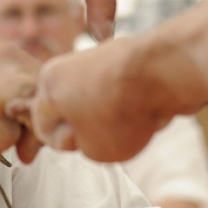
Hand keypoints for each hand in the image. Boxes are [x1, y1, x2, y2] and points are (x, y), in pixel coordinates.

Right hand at [0, 43, 41, 168]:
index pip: (45, 93)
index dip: (41, 115)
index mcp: (10, 56)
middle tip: (1, 123)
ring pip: (6, 141)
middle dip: (23, 128)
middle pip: (29, 115)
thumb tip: (30, 152)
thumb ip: (32, 110)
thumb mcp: (7, 82)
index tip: (25, 119)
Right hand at [10, 36, 184, 163]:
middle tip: (111, 136)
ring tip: (136, 123)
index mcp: (48, 85)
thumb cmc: (121, 111)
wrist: (164, 71)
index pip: (43, 126)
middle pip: (73, 111)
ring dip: (117, 119)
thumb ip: (81, 144)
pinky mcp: (128, 57)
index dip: (66, 145)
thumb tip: (90, 131)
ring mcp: (99, 57)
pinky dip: (137, 105)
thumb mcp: (92, 150)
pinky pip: (127, 93)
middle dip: (93, 129)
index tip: (87, 143)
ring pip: (101, 103)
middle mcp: (70, 65)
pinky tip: (152, 110)